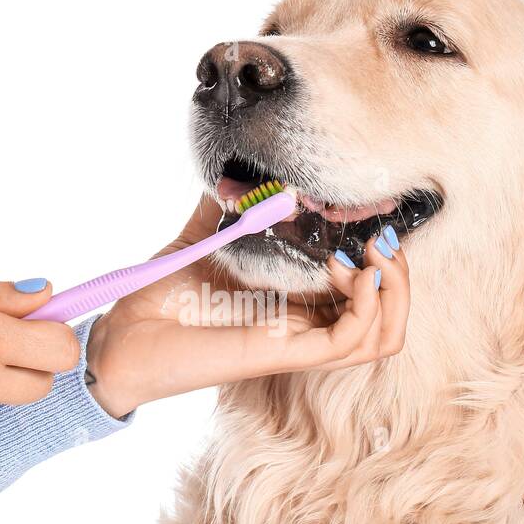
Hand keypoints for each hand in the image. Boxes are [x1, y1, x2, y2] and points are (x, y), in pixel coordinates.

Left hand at [85, 196, 410, 417]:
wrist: (123, 333)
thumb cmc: (162, 297)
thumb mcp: (204, 238)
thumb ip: (229, 208)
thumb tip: (239, 171)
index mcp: (294, 304)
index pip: (363, 291)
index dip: (384, 258)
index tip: (378, 217)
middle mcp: (304, 326)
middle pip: (387, 320)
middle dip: (400, 275)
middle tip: (383, 239)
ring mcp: (297, 343)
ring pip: (382, 337)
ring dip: (393, 292)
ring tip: (374, 255)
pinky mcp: (284, 352)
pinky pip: (350, 342)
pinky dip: (366, 307)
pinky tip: (351, 272)